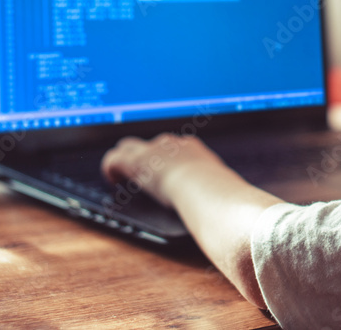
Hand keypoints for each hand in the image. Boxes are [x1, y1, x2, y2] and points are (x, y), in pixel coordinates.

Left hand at [101, 134, 226, 207]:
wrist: (203, 186)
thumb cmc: (218, 190)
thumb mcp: (221, 184)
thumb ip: (219, 187)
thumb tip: (230, 198)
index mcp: (191, 146)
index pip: (173, 146)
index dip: (164, 159)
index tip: (165, 172)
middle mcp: (170, 143)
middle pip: (148, 142)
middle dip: (141, 155)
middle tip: (140, 175)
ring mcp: (151, 150)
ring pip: (127, 146)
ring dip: (124, 161)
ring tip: (122, 178)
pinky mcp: (135, 162)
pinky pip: (113, 159)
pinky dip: (110, 170)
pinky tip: (113, 182)